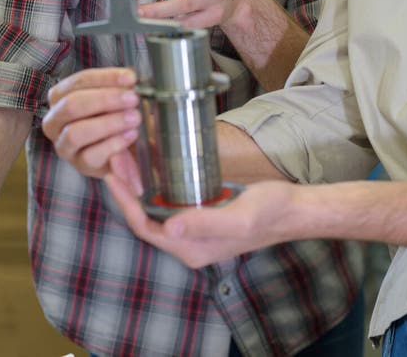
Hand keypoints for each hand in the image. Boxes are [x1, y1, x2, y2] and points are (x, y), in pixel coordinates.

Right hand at [42, 67, 141, 178]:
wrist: (124, 148)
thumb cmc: (116, 114)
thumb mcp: (117, 96)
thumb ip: (121, 86)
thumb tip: (129, 78)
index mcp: (61, 97)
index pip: (79, 81)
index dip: (105, 78)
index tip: (130, 78)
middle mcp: (55, 121)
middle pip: (72, 105)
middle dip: (105, 99)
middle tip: (133, 98)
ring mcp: (64, 146)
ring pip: (76, 133)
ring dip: (108, 123)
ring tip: (134, 117)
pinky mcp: (80, 165)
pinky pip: (90, 155)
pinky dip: (113, 144)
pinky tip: (131, 135)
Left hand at [106, 155, 297, 267]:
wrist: (294, 210)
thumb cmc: (271, 212)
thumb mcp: (239, 217)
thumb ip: (205, 223)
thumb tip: (170, 227)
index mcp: (192, 248)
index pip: (146, 227)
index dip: (126, 202)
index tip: (113, 174)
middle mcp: (189, 243)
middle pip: (146, 217)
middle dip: (128, 188)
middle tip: (116, 156)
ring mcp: (195, 230)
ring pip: (156, 209)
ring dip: (139, 184)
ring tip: (127, 156)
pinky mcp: (202, 216)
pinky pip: (170, 203)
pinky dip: (157, 184)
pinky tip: (153, 165)